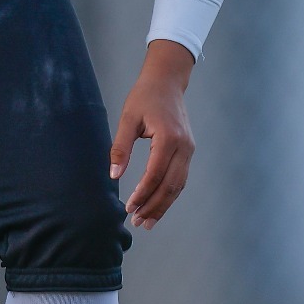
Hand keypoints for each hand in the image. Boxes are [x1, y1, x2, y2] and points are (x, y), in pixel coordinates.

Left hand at [110, 39, 196, 228]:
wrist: (167, 81)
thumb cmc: (145, 97)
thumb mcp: (128, 118)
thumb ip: (120, 147)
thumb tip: (114, 175)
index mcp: (169, 138)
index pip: (155, 174)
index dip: (142, 194)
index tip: (129, 208)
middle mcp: (184, 147)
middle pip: (170, 185)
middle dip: (153, 206)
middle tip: (137, 222)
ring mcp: (189, 150)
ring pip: (178, 186)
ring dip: (163, 205)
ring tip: (147, 221)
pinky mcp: (188, 151)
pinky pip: (181, 179)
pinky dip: (170, 195)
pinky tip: (158, 205)